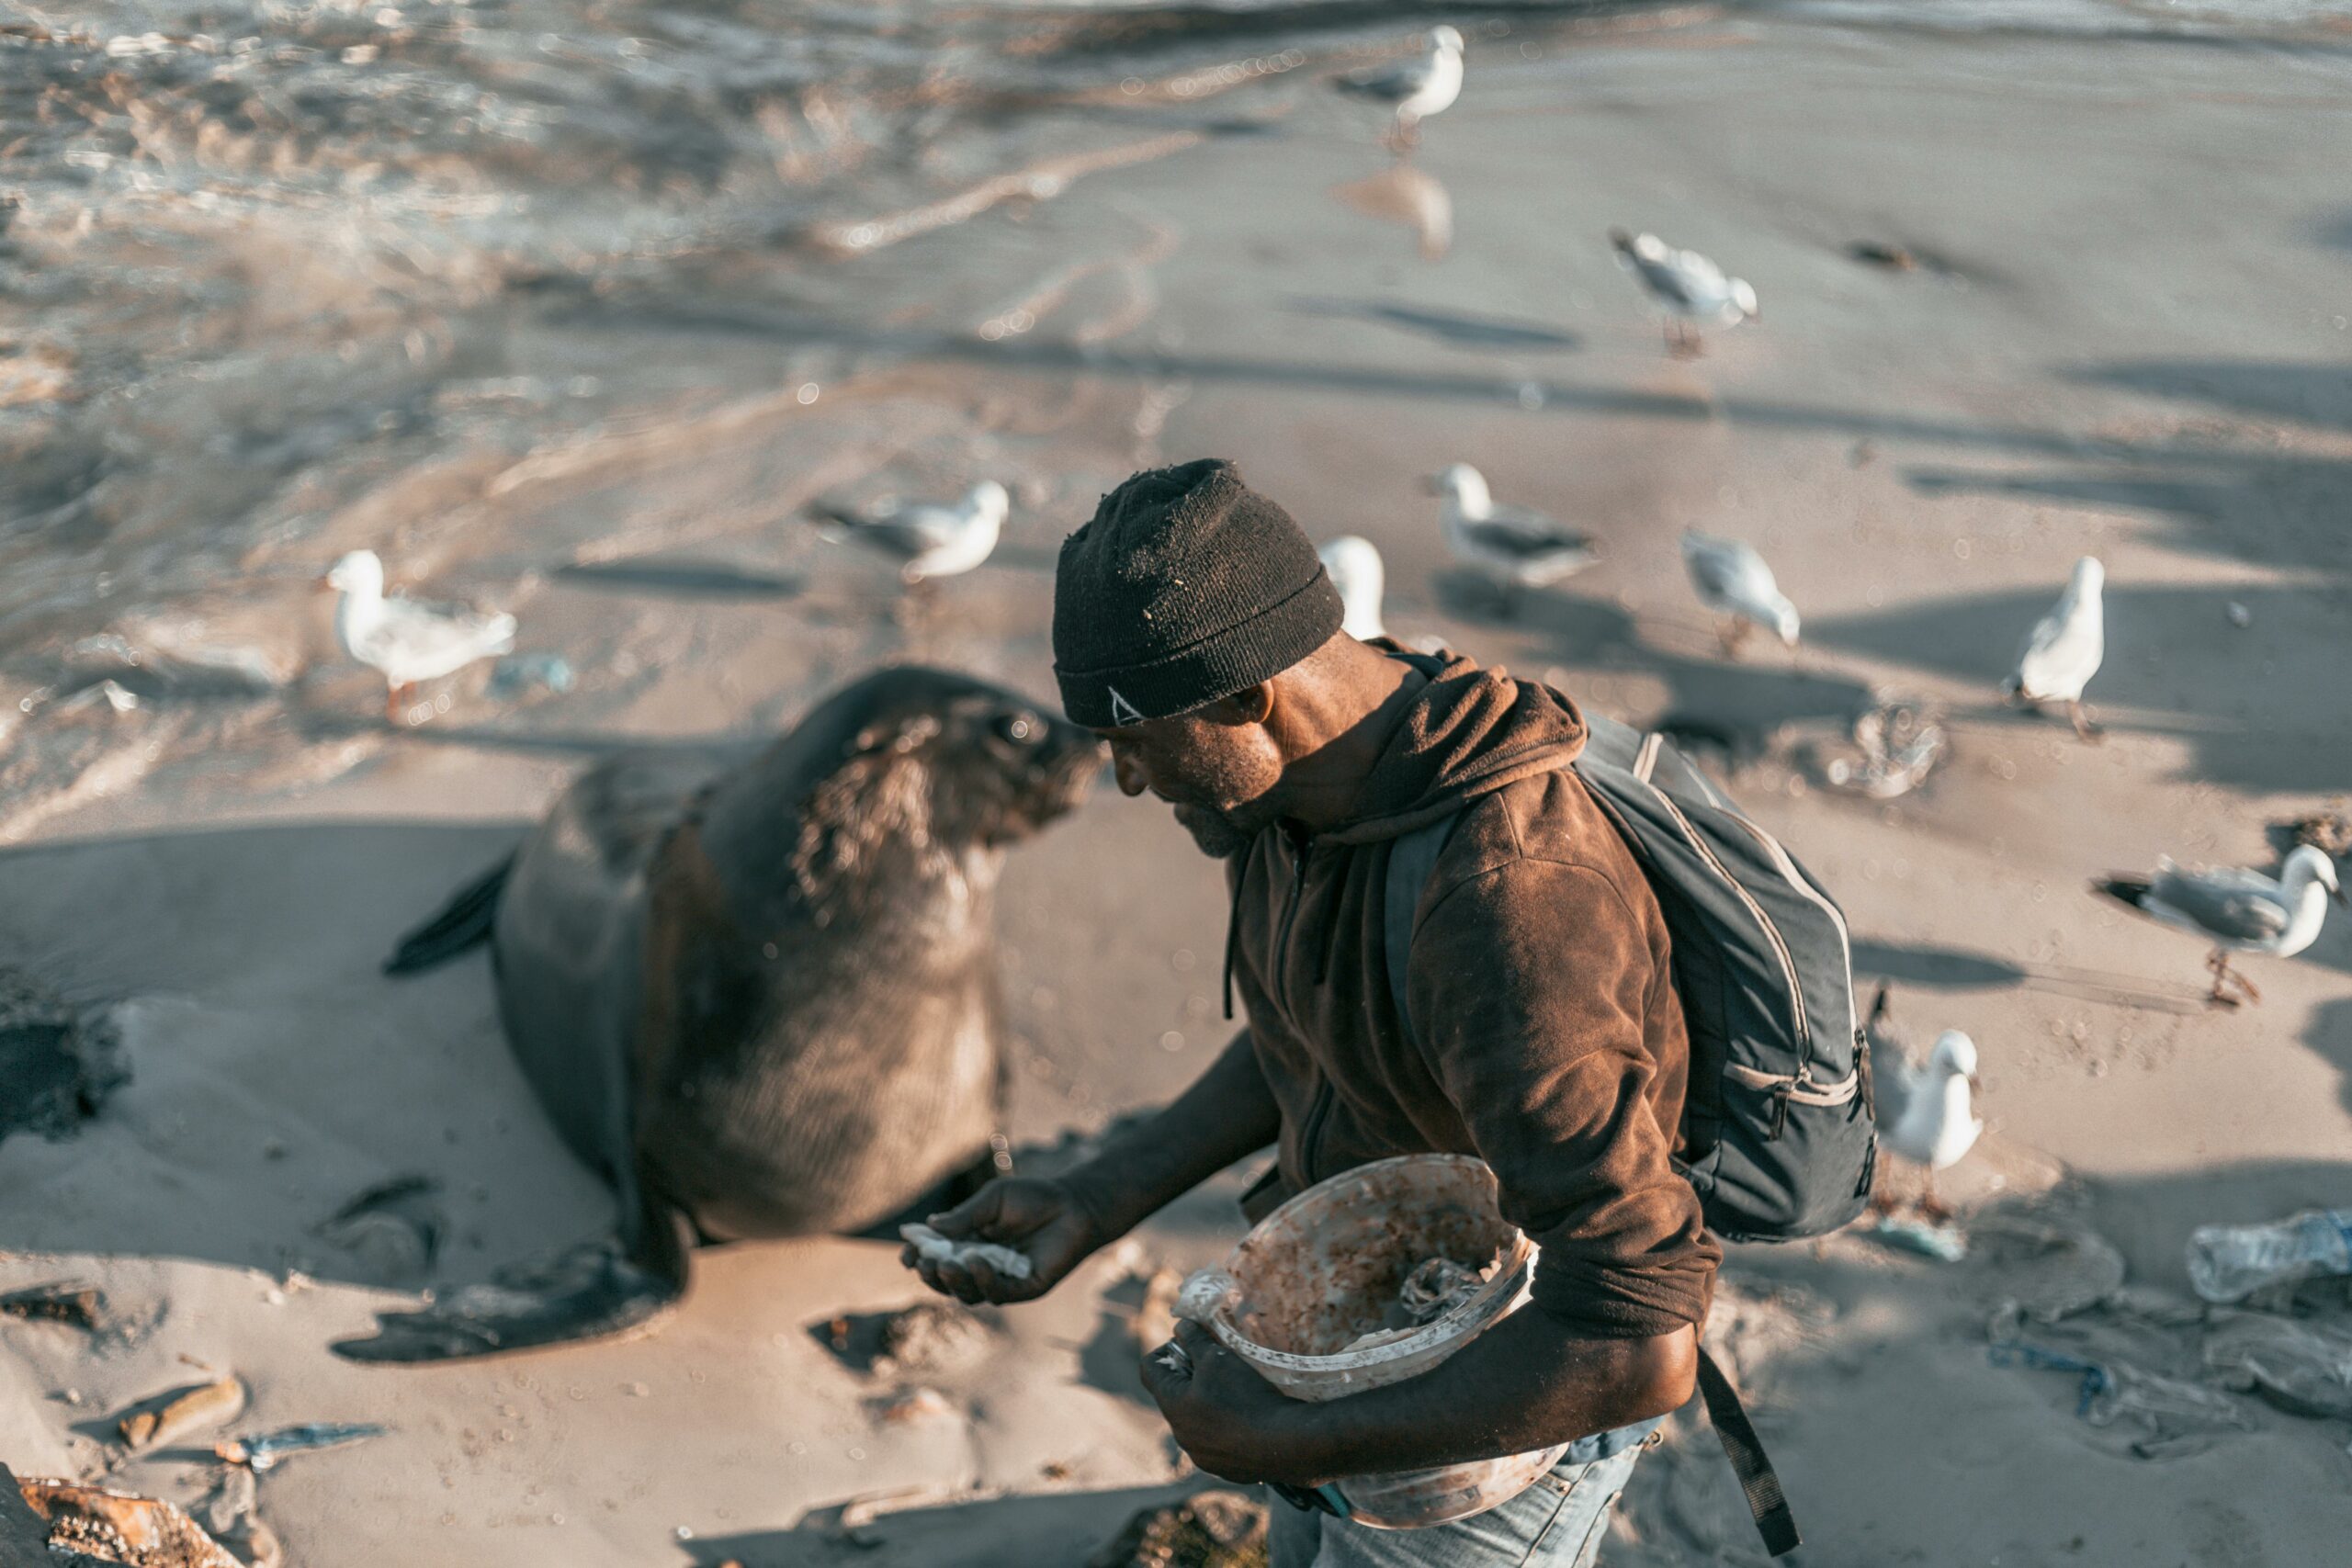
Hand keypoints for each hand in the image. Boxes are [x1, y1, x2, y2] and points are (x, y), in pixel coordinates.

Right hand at [899, 1176, 1103, 1304]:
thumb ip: (965, 1217)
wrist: (1074, 1204)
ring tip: (948, 1264)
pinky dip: (984, 1281)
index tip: (907, 1254)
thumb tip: (929, 1228)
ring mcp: (1003, 1280)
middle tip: (923, 1264)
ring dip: (955, 1282)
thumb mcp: (993, 1200)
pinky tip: (977, 1262)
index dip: (920, 1259)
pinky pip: (999, 1293)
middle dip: (932, 1276)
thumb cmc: (1034, 1198)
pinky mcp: (1025, 1288)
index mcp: (970, 1244)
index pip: (938, 1259)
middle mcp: (983, 1266)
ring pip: (970, 1293)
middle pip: (949, 1282)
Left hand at [1139, 1320, 1320, 1486]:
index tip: (1191, 1344)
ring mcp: (1201, 1456)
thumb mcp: (1217, 1357)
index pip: (1150, 1369)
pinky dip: (1226, 1427)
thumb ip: (1194, 1339)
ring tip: (1237, 1392)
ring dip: (1208, 1403)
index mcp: (1173, 1406)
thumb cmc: (1245, 1396)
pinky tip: (1250, 1418)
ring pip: (1196, 1421)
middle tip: (1217, 1365)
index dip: (1166, 1349)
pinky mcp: (1224, 1469)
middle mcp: (1180, 1435)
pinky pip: (1217, 1442)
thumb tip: (1181, 1327)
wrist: (1284, 1444)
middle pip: (1174, 1396)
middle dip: (1190, 1376)